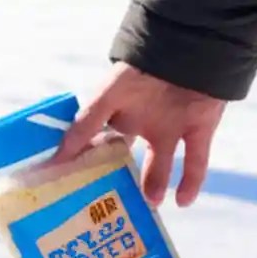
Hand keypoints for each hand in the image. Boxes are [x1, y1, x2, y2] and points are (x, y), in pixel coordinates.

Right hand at [53, 63, 226, 207]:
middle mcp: (142, 123)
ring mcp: (171, 127)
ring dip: (154, 184)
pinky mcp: (200, 128)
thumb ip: (83, 127)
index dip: (85, 165)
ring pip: (161, 163)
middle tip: (108, 206)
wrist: (189, 52)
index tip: (71, 190)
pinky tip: (183, 202)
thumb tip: (57, 160)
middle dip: (119, 181)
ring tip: (148, 205)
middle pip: (127, 158)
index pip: (97, 144)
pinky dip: (192, 181)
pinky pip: (196, 160)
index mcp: (118, 114)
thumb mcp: (106, 98)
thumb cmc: (140, 72)